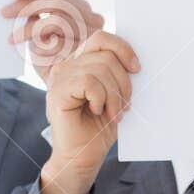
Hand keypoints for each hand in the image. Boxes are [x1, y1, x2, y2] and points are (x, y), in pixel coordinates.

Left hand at [3, 0, 103, 84]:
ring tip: (14, 38)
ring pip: (58, 15)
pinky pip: (61, 36)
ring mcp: (93, 32)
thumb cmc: (56, 71)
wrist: (72, 99)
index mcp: (82, 11)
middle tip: (5, 13)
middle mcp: (91, 19)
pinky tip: (32, 50)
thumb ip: (38, 22)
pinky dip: (44, 41)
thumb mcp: (44, 42)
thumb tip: (20, 5)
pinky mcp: (91, 47)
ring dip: (31, 26)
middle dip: (27, 4)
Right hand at [39, 31, 139, 193]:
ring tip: (114, 112)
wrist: (83, 156)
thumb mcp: (114, 94)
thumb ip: (117, 73)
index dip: (123, 49)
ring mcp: (59, 77)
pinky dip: (101, 99)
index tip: (137, 69)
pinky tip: (98, 112)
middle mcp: (66, 65)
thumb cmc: (99, 127)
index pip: (101, 38)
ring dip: (114, 95)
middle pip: (105, 54)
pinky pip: (88, 82)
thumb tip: (135, 60)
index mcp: (79, 62)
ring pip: (99, 69)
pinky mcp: (56, 92)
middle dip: (123, 81)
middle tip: (125, 104)